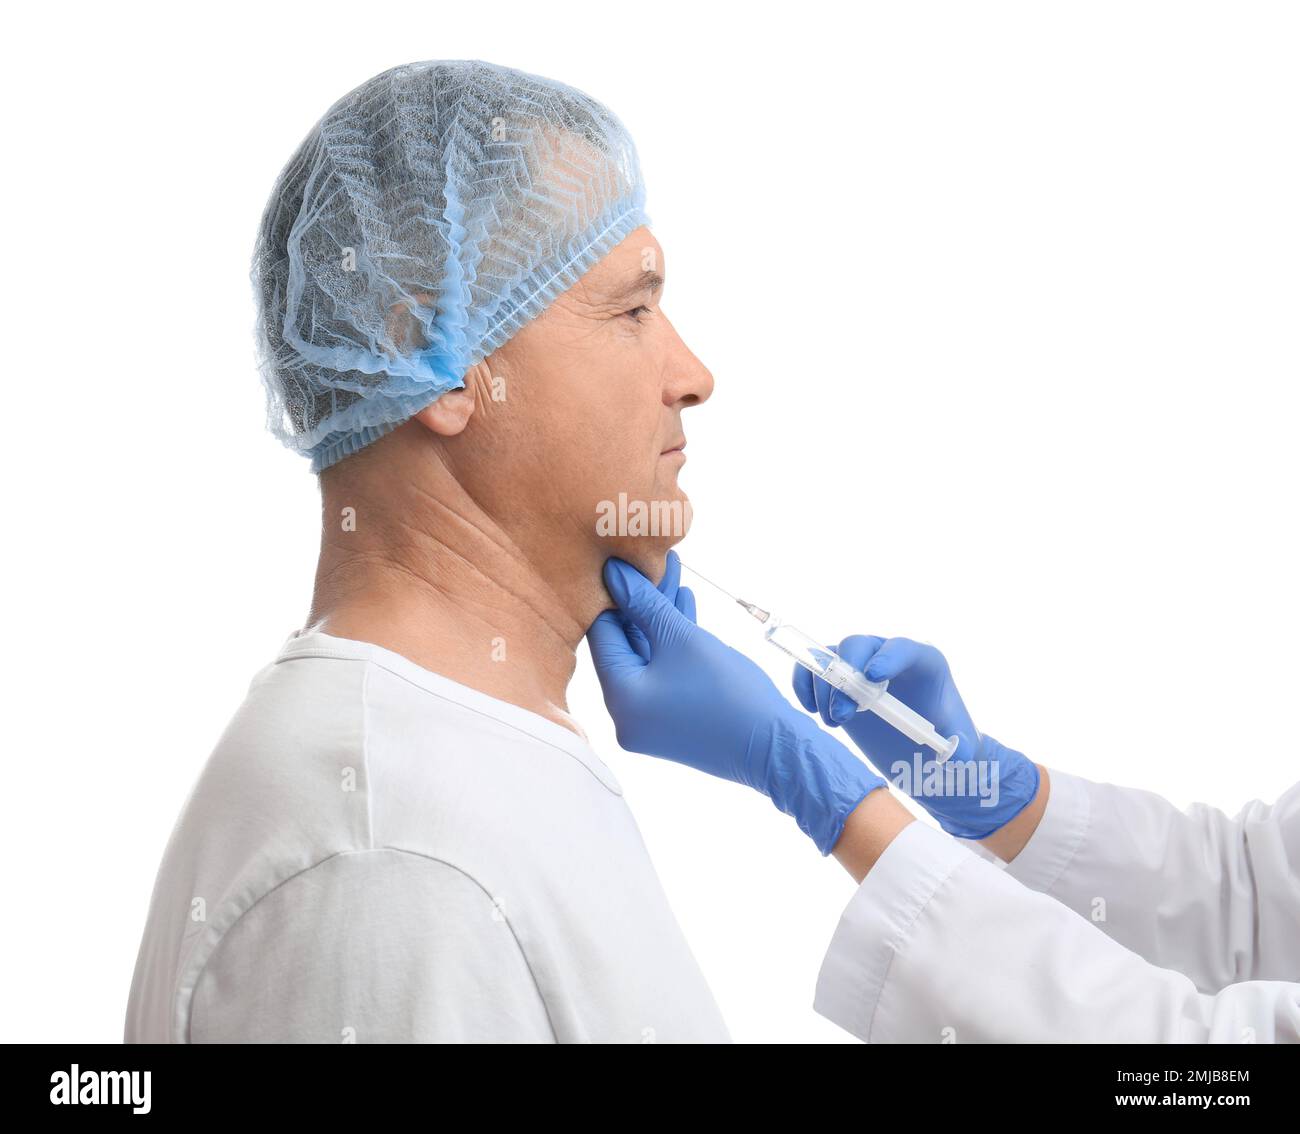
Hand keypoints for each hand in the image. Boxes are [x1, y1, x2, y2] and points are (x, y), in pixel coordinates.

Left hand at [587, 552, 884, 853]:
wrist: (775, 747)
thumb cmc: (727, 693)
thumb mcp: (682, 639)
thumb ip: (644, 603)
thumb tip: (613, 573)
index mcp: (619, 699)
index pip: (602, 634)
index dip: (616, 594)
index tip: (629, 561)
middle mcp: (625, 716)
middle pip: (625, 644)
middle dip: (645, 602)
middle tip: (659, 562)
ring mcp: (649, 721)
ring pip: (647, 656)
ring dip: (662, 618)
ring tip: (675, 573)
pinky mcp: (672, 720)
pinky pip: (663, 673)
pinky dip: (673, 644)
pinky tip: (685, 606)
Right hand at [792, 636, 1038, 838]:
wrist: (923, 750)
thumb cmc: (945, 742)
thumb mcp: (961, 747)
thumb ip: (964, 748)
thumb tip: (955, 750)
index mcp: (924, 663)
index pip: (902, 648)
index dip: (887, 658)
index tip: (873, 678)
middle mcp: (888, 656)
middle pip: (859, 646)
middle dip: (847, 677)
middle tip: (845, 715)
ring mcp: (860, 665)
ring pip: (831, 655)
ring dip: (825, 687)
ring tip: (834, 722)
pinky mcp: (838, 681)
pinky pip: (813, 668)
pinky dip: (805, 684)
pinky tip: (812, 710)